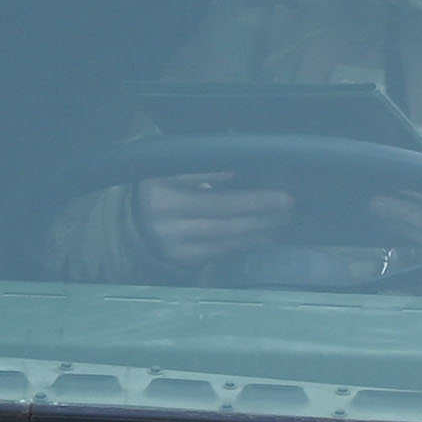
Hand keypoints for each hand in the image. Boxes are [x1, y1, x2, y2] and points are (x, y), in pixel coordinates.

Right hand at [135, 170, 291, 270]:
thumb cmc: (164, 190)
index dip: (226, 175)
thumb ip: (202, 166)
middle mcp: (162, 209)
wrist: (136, 224)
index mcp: (159, 179)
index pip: (198, 174)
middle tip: (286, 200)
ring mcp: (171, 238)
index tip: (256, 170)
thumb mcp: (172, 170)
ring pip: (225, 232)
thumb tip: (243, 163)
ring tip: (283, 218)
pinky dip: (247, 242)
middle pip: (220, 206)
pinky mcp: (181, 258)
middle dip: (258, 204)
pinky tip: (265, 235)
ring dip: (260, 225)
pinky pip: (222, 250)